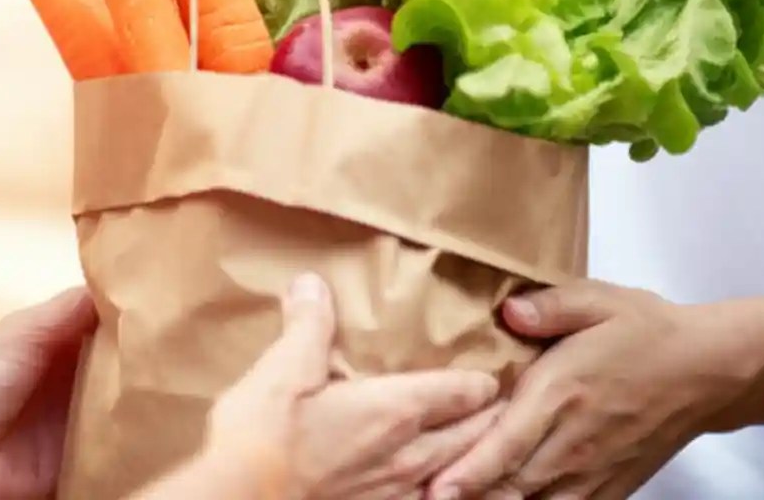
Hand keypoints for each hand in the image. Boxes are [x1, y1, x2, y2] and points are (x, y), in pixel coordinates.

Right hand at [202, 273, 502, 498]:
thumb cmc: (264, 438)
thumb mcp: (283, 368)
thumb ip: (308, 324)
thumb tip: (314, 285)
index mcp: (395, 410)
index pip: (461, 393)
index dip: (482, 382)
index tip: (495, 373)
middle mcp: (408, 456)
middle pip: (471, 436)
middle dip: (489, 419)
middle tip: (499, 406)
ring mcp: (395, 494)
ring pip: (456, 475)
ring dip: (470, 457)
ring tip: (475, 445)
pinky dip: (440, 489)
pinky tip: (429, 486)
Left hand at [428, 280, 756, 499]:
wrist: (707, 370)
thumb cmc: (643, 331)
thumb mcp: (598, 301)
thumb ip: (549, 306)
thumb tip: (509, 310)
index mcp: (561, 394)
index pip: (506, 443)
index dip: (468, 472)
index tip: (434, 489)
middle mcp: (572, 441)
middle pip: (511, 486)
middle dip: (468, 496)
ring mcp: (592, 470)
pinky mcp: (609, 487)